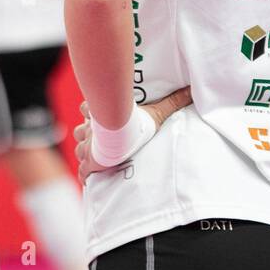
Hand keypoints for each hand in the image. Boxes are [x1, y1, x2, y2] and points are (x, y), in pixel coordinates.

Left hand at [74, 87, 191, 185]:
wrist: (122, 138)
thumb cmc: (136, 124)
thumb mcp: (157, 112)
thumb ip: (172, 101)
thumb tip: (190, 90)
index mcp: (103, 115)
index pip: (89, 108)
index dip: (90, 110)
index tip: (92, 112)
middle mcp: (92, 130)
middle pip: (81, 130)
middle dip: (86, 134)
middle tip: (95, 140)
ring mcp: (88, 147)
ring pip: (79, 148)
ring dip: (84, 151)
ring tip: (92, 156)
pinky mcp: (89, 163)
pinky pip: (83, 171)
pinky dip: (85, 175)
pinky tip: (88, 179)